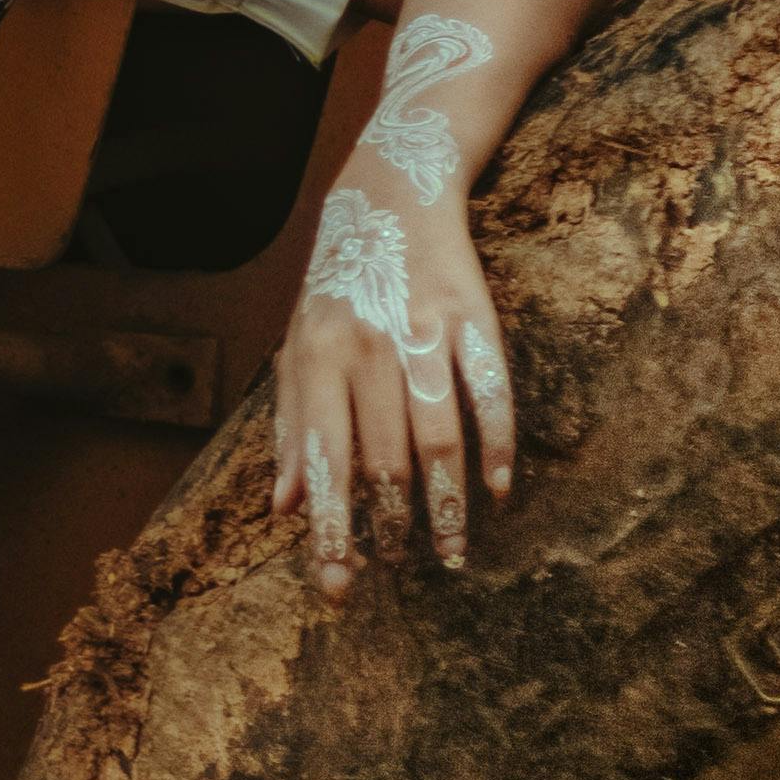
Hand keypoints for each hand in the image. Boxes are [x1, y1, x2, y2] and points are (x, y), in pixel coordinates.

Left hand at [273, 15, 517, 594]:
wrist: (389, 194)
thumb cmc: (335, 286)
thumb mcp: (295, 350)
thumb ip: (291, 429)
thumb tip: (282, 509)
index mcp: (316, 361)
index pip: (324, 464)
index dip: (331, 529)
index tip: (338, 586)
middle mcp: (367, 349)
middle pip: (384, 461)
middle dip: (393, 528)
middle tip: (401, 574)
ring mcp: (423, 332)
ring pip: (439, 437)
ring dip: (448, 504)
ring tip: (452, 552)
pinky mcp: (474, 317)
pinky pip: (491, 393)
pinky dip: (497, 447)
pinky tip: (498, 492)